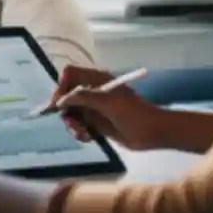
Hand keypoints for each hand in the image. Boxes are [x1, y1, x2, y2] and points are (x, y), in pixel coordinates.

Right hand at [49, 65, 166, 150]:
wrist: (153, 132)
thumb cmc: (133, 113)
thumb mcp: (108, 102)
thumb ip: (83, 97)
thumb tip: (61, 100)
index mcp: (96, 79)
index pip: (69, 75)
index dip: (61, 87)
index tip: (59, 105)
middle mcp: (92, 91)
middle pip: (66, 96)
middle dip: (66, 111)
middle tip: (73, 123)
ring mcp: (94, 108)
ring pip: (71, 113)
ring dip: (73, 125)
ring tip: (84, 134)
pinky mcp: (96, 123)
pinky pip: (79, 126)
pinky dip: (80, 132)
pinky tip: (90, 138)